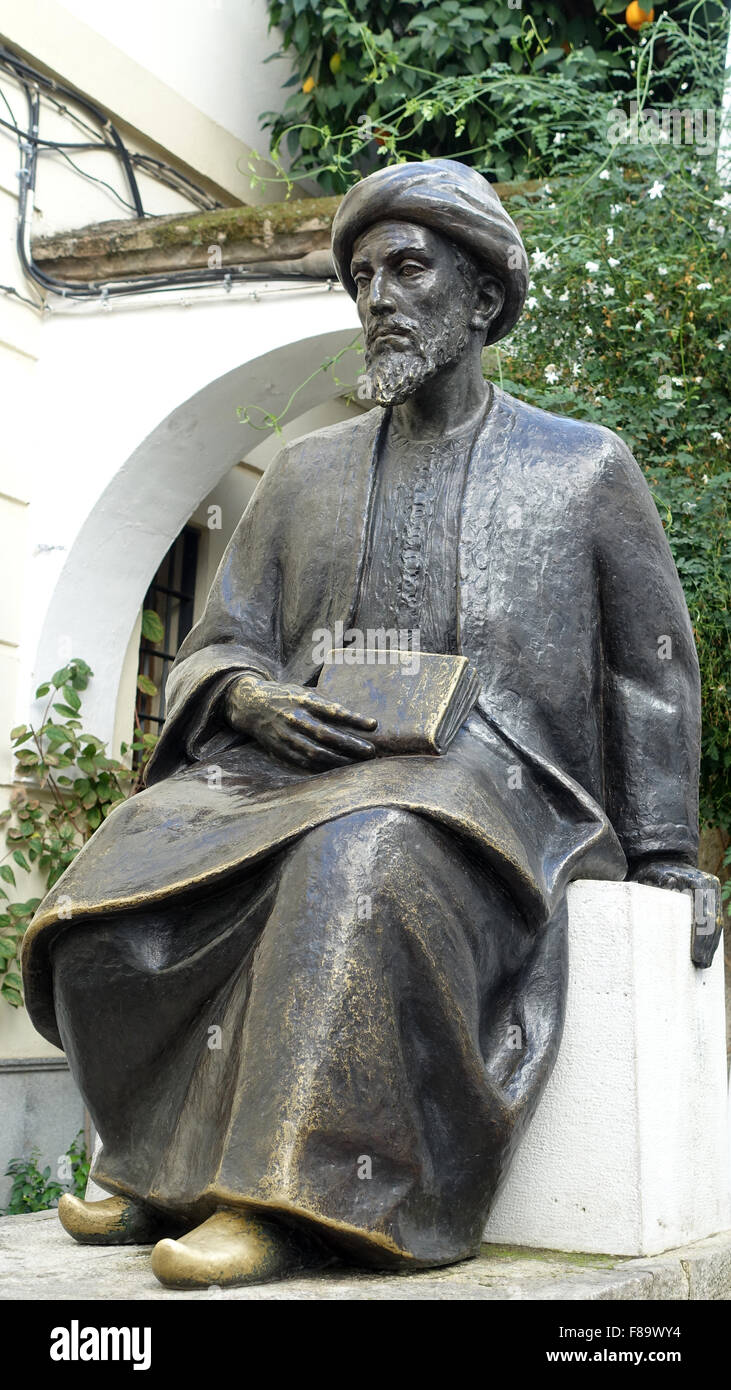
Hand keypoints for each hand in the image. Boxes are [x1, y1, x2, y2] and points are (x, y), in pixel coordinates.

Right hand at [224, 674, 377, 769]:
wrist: (250, 704)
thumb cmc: (285, 697)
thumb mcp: (303, 692)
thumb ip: (324, 703)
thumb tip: (353, 715)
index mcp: (303, 700)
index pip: (333, 710)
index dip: (354, 719)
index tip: (374, 725)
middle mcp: (295, 718)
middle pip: (327, 735)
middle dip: (351, 744)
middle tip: (371, 751)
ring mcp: (286, 735)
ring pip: (316, 752)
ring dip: (339, 759)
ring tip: (357, 763)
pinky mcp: (280, 749)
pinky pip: (303, 761)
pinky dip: (322, 766)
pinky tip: (337, 769)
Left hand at [628, 858, 722, 967]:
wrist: (665, 857)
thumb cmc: (654, 869)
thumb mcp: (651, 876)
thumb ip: (653, 889)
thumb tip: (655, 904)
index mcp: (698, 882)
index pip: (702, 915)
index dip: (700, 938)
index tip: (695, 956)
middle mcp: (710, 886)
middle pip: (712, 921)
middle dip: (707, 945)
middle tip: (700, 964)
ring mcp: (713, 892)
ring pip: (716, 923)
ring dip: (710, 944)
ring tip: (704, 963)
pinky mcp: (711, 898)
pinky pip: (714, 921)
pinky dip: (710, 937)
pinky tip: (706, 951)